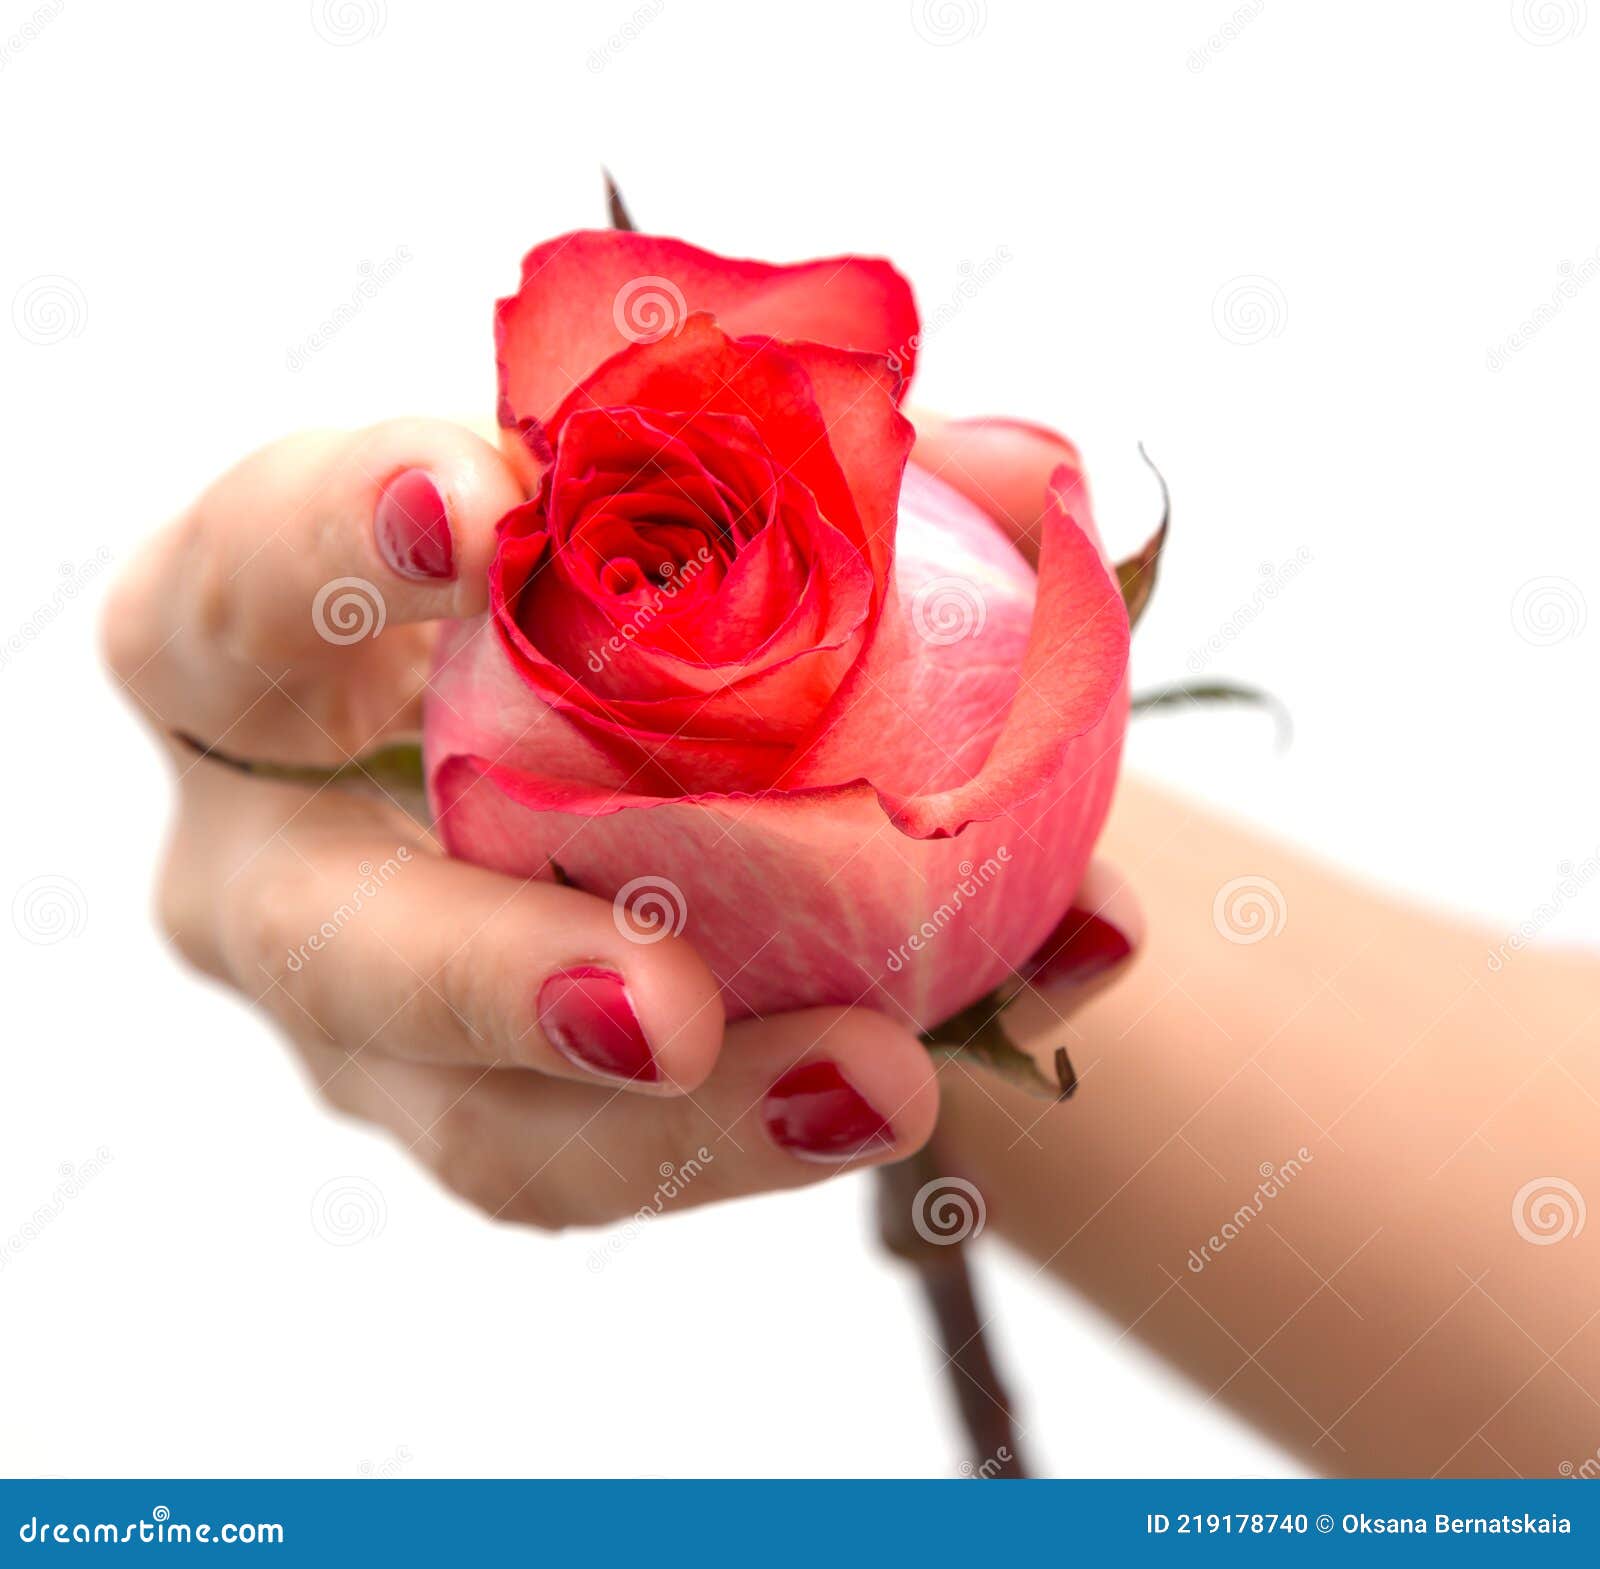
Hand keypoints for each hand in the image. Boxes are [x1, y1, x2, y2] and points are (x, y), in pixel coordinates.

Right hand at [102, 419, 948, 1228]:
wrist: (619, 751)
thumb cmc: (615, 584)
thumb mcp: (668, 498)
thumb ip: (808, 469)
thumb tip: (1033, 489)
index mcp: (258, 642)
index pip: (250, 571)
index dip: (336, 535)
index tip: (477, 511)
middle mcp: (279, 857)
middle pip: (335, 945)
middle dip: (491, 980)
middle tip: (666, 1006)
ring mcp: (377, 1023)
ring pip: (489, 1128)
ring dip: (688, 1131)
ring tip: (882, 1087)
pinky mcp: (495, 1109)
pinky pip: (639, 1153)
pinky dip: (804, 1111)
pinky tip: (956, 1060)